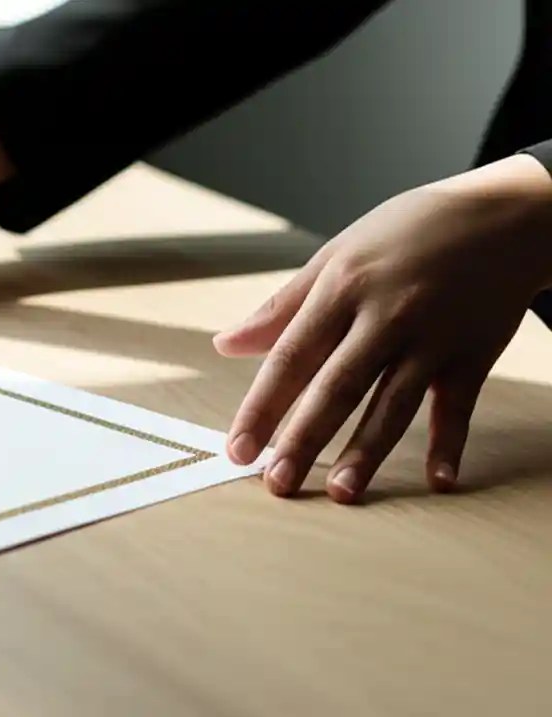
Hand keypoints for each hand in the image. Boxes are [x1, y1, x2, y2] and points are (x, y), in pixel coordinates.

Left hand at [214, 155, 551, 502]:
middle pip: (337, 387)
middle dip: (303, 439)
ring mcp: (432, 338)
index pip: (290, 357)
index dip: (261, 407)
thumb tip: (224, 345)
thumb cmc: (406, 234)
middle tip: (276, 484)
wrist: (502, 214)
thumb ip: (281, 307)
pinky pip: (459, 406)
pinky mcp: (474, 353)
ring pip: (394, 403)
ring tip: (341, 492)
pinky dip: (450, 443)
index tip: (237, 449)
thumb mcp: (336, 255)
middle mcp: (385, 316)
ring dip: (367, 451)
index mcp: (341, 289)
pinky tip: (439, 480)